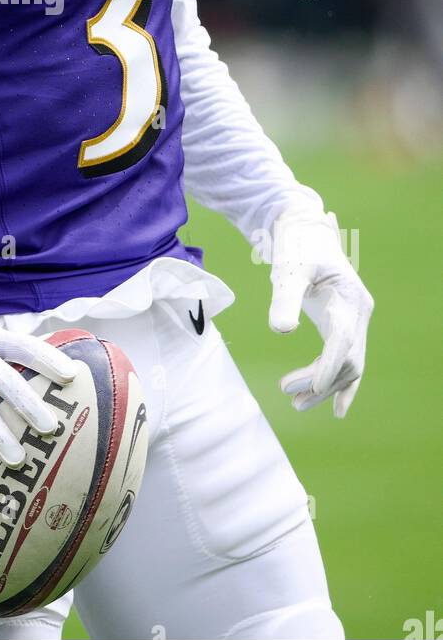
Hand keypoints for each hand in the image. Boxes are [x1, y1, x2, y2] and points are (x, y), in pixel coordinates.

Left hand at [268, 207, 372, 417]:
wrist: (305, 231)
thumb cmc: (297, 246)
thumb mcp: (288, 268)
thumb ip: (284, 298)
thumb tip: (280, 331)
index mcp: (349, 297)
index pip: (343, 339)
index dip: (328, 365)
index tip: (311, 385)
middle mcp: (359, 312)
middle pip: (348, 359)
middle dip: (321, 380)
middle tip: (286, 391)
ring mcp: (355, 321)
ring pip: (348, 365)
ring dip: (326, 386)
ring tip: (296, 403)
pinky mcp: (344, 326)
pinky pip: (348, 361)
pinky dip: (341, 384)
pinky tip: (334, 409)